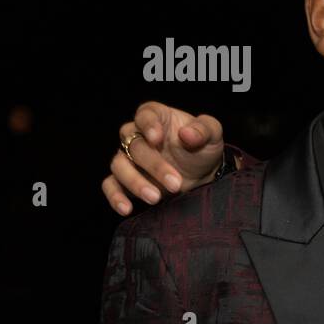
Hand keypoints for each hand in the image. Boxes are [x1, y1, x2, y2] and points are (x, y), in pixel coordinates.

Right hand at [102, 102, 224, 214]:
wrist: (203, 174)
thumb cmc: (204, 148)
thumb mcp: (213, 134)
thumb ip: (204, 130)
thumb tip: (187, 134)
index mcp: (158, 117)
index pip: (145, 114)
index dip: (148, 125)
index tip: (156, 138)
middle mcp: (137, 135)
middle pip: (134, 145)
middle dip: (154, 166)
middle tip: (175, 183)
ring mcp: (128, 158)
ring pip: (119, 165)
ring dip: (135, 182)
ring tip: (156, 198)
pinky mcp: (124, 179)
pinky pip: (110, 185)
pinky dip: (115, 196)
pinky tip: (126, 208)